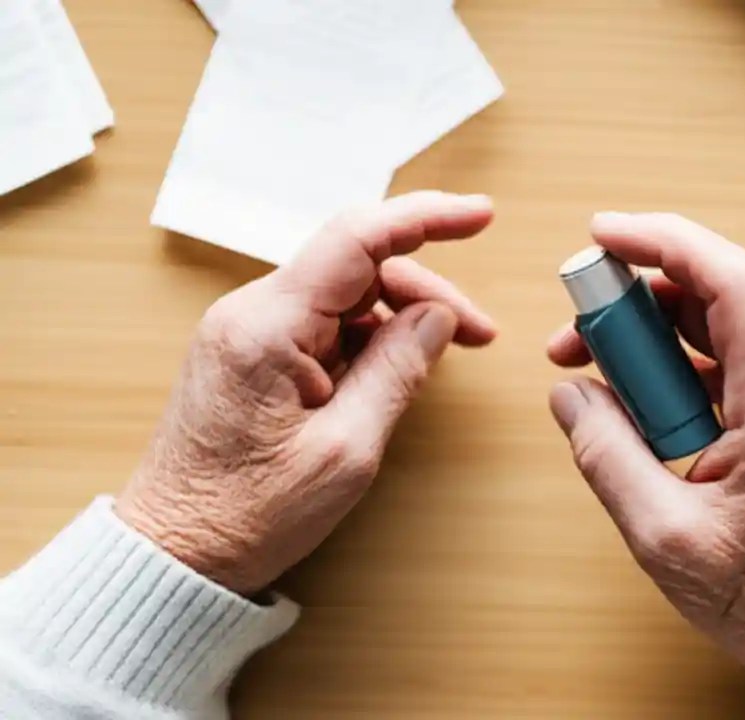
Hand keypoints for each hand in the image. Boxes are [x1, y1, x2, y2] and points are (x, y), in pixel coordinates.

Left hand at [117, 192, 497, 595]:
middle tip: (481, 334)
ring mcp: (247, 331)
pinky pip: (324, 322)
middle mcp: (250, 314)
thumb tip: (437, 317)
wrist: (174, 554)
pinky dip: (369, 338)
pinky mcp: (251, 353)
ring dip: (401, 318)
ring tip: (444, 359)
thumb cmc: (245, 515)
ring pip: (345, 295)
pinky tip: (396, 372)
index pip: (357, 240)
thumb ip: (398, 371)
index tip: (479, 215)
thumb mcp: (346, 450)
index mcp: (267, 328)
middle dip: (427, 292)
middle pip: (358, 267)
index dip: (426, 219)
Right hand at [547, 213, 744, 718]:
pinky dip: (677, 376)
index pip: (732, 281)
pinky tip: (634, 407)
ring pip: (721, 336)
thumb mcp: (667, 537)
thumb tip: (571, 396)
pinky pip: (729, 374)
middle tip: (574, 328)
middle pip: (719, 300)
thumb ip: (607, 456)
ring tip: (589, 370)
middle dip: (639, 297)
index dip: (666, 240)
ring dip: (654, 340)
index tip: (604, 233)